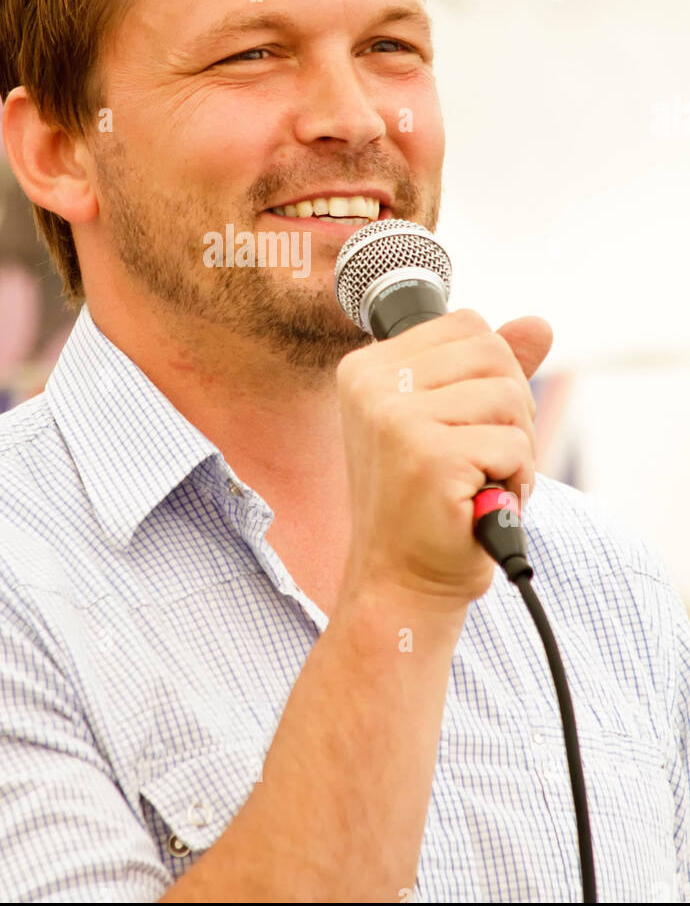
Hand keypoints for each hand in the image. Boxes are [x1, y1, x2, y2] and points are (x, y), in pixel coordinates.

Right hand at [335, 308, 552, 607]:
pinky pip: (516, 443)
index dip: (491, 376)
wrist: (401, 582)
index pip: (467, 324)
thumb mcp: (451, 421)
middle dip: (509, 409)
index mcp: (367, 368)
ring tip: (478, 481)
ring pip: (510, 396)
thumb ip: (488, 369)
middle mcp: (371, 385)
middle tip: (480, 457)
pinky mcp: (430, 456)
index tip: (465, 425)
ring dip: (515, 447)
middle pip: (493, 352)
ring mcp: (396, 419)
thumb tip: (539, 323)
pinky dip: (517, 480)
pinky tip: (481, 503)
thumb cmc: (426, 504)